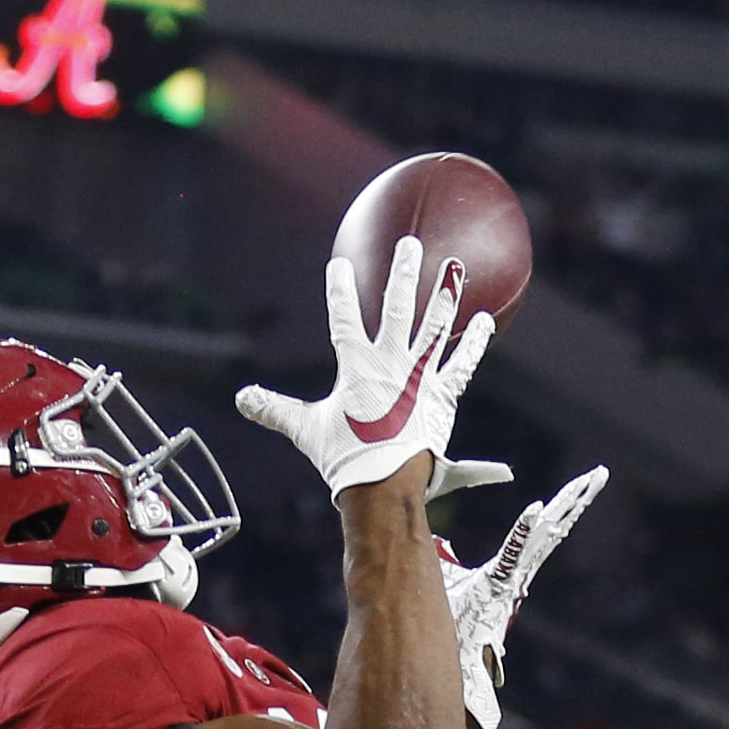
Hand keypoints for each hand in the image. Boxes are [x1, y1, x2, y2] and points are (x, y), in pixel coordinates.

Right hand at [234, 236, 494, 499]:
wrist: (384, 485)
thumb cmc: (345, 458)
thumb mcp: (306, 430)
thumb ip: (275, 410)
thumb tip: (241, 399)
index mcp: (357, 367)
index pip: (344, 320)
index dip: (339, 292)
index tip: (338, 265)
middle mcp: (391, 363)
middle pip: (398, 307)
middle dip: (402, 273)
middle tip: (410, 244)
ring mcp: (420, 377)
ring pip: (435, 327)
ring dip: (445, 295)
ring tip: (454, 267)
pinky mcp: (442, 395)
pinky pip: (462, 364)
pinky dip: (474, 343)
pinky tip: (486, 320)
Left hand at [438, 465, 606, 728]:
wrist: (451, 659)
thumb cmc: (451, 626)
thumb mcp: (447, 580)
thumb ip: (447, 560)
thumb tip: (442, 545)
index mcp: (511, 569)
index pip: (537, 533)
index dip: (555, 509)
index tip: (577, 487)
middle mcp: (519, 571)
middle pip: (553, 526)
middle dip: (576, 498)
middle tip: (600, 473)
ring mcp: (514, 577)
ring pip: (546, 535)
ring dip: (567, 507)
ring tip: (589, 481)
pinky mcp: (500, 584)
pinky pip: (514, 552)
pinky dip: (524, 532)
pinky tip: (537, 508)